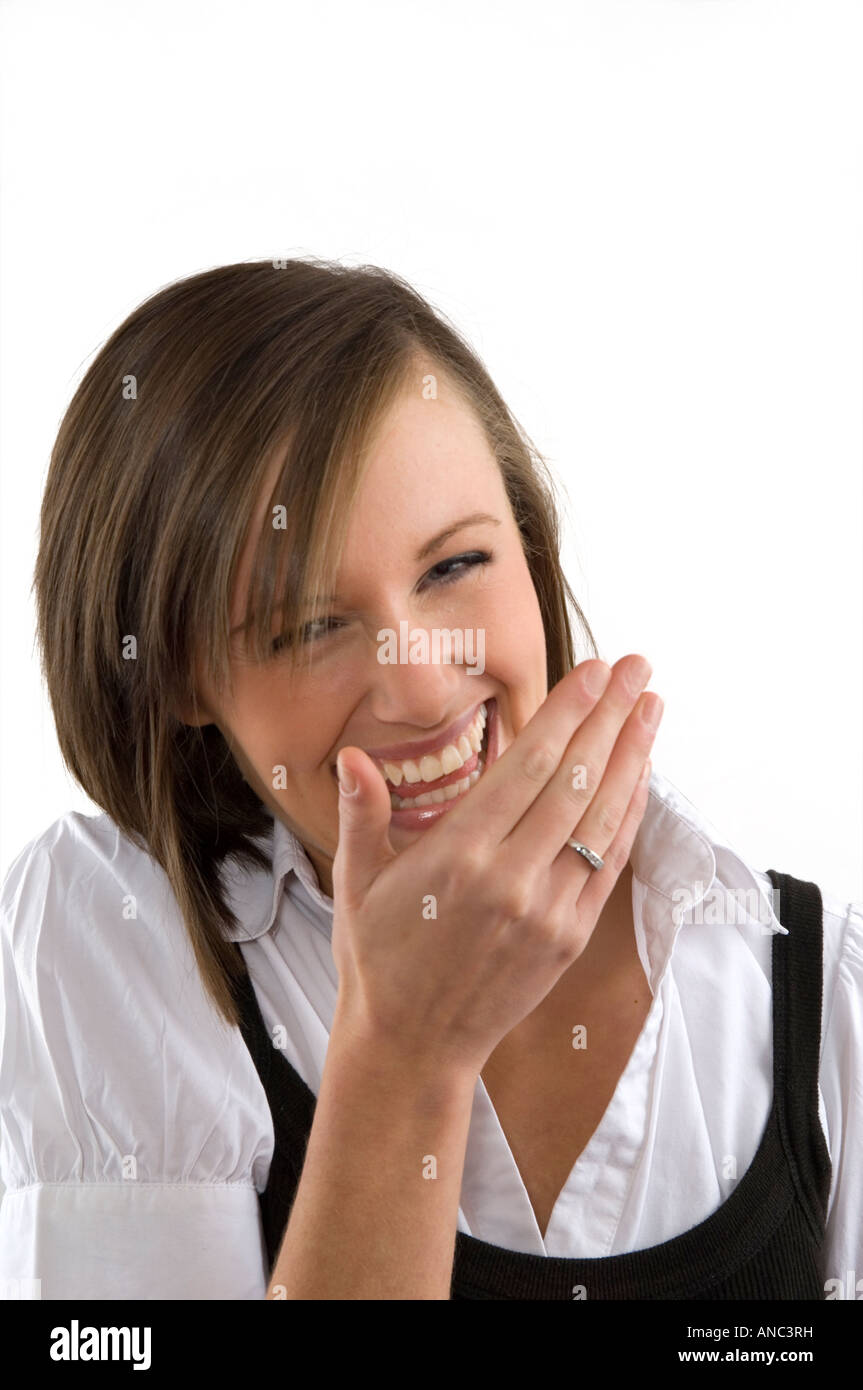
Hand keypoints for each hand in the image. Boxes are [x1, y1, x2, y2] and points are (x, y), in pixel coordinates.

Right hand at [330, 655, 661, 1078]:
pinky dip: (628, 816)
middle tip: (637, 666)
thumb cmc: (379, 957)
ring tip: (652, 707)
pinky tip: (640, 777)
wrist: (413, 1046)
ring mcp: (548, 911)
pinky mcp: (570, 938)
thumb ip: (360, 814)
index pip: (527, 766)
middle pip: (575, 780)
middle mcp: (510, 880)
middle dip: (611, 717)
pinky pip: (609, 865)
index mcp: (457, 856)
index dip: (566, 713)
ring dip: (632, 757)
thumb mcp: (356, 882)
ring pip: (602, 818)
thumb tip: (354, 757)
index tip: (594, 672)